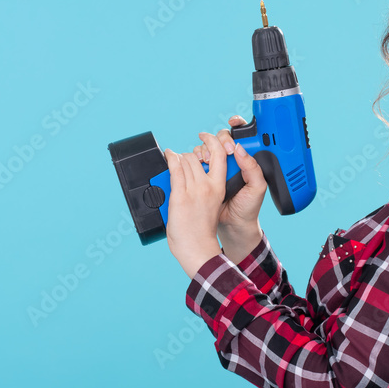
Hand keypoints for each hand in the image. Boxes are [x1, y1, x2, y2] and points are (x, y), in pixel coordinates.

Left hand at [162, 132, 228, 278]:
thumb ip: (206, 188)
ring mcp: (193, 189)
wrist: (197, 248)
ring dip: (178, 159)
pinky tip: (168, 155)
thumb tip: (193, 174)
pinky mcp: (179, 195)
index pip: (220, 155)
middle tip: (183, 160)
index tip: (206, 139)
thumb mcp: (213, 204)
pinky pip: (174, 169)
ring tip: (175, 161)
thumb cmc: (203, 230)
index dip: (213, 142)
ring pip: (184, 160)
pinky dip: (170, 158)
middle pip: (196, 157)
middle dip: (188, 155)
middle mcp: (207, 185)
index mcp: (219, 188)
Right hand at [192, 116, 266, 256]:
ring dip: (206, 149)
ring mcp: (217, 168)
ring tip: (209, 160)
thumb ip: (252, 168)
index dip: (237, 126)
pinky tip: (200, 163)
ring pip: (207, 147)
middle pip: (221, 138)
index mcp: (246, 161)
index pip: (241, 137)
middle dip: (219, 139)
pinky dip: (196, 158)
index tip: (233, 123)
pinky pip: (197, 160)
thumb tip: (240, 150)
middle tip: (223, 150)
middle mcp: (231, 161)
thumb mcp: (257, 189)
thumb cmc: (248, 208)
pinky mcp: (204, 176)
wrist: (233, 226)